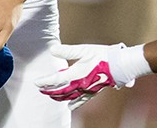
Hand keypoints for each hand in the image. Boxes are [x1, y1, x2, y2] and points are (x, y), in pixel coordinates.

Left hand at [34, 43, 150, 109]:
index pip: (56, 80)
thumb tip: (52, 49)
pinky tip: (70, 106)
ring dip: (59, 97)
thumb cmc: (103, 55)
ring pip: (70, 97)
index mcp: (76, 74)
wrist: (120, 65)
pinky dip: (74, 103)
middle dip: (49, 91)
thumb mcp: (83, 50)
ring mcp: (87, 89)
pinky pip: (81, 100)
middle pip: (61, 91)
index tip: (36, 82)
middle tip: (40, 89)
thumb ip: (67, 51)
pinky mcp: (94, 91)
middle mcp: (80, 85)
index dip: (45, 82)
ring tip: (51, 96)